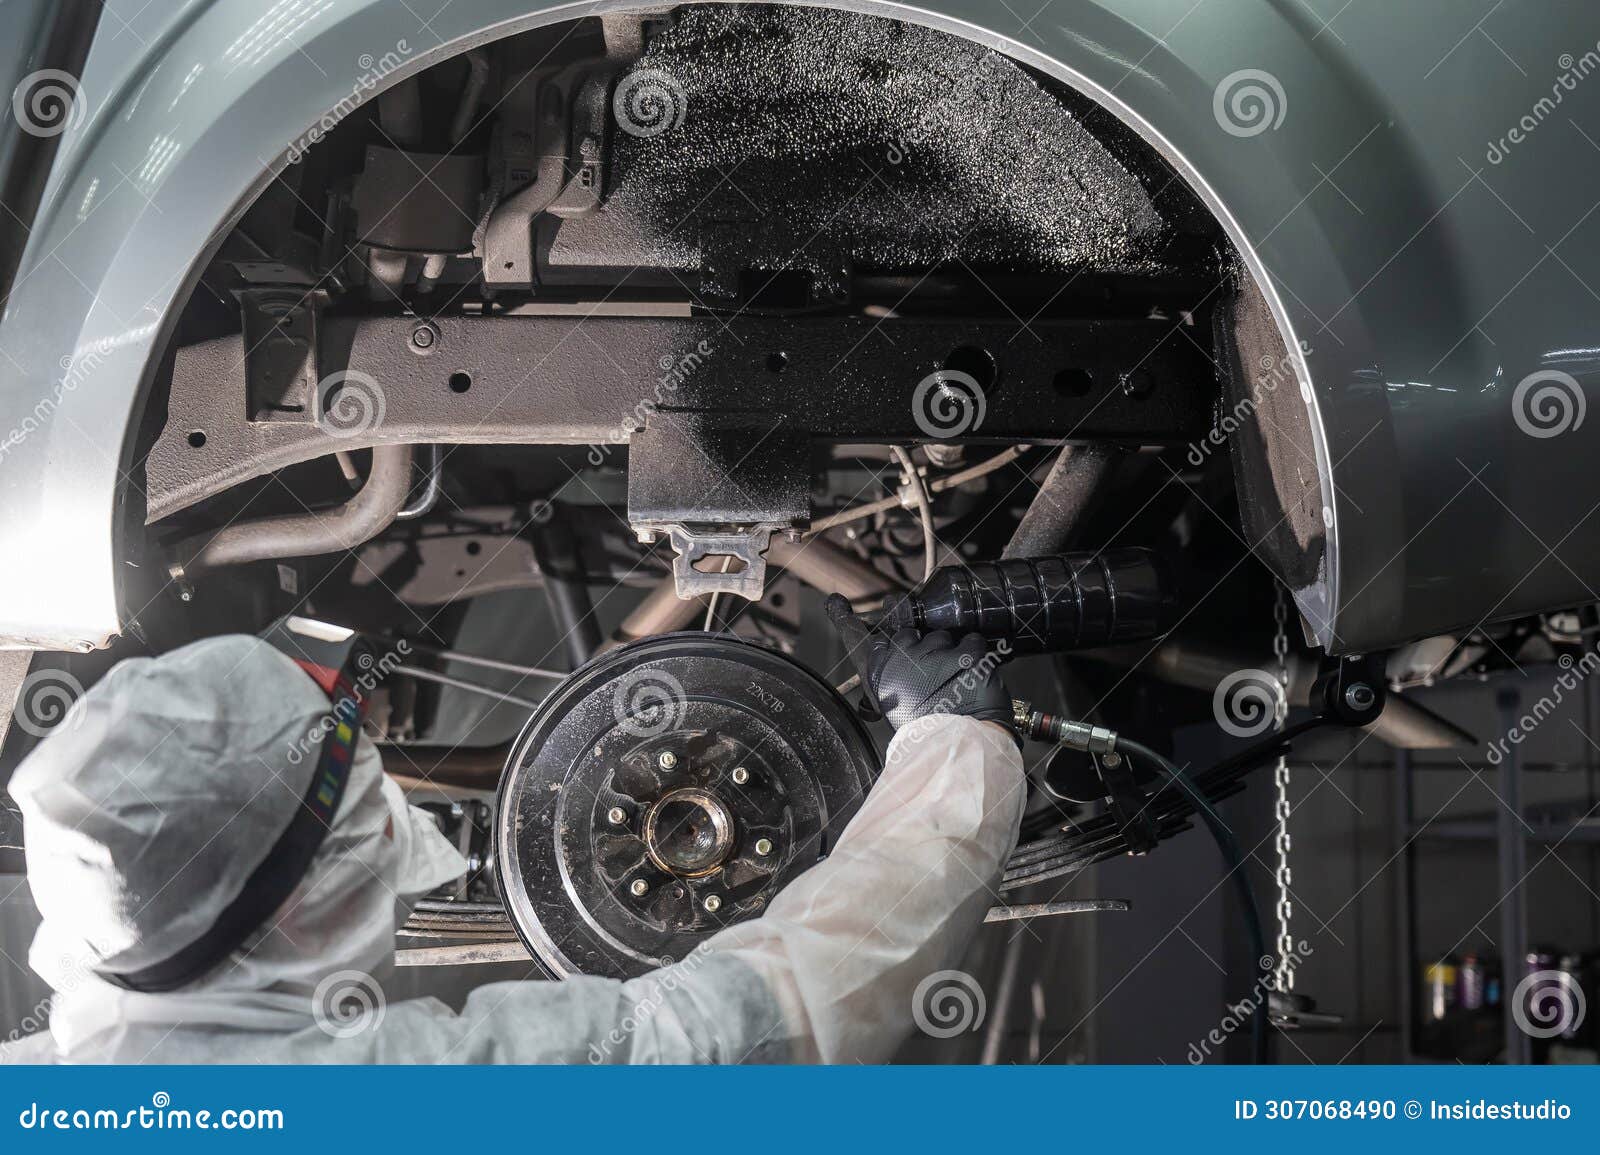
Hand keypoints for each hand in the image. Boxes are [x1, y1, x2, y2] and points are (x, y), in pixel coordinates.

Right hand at [826, 594, 1012, 731]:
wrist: (952, 748)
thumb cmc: (921, 730)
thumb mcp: (890, 704)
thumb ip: (886, 676)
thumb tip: (883, 652)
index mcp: (880, 671)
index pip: (862, 635)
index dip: (857, 621)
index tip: (846, 609)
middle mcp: (903, 656)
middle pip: (909, 632)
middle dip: (921, 645)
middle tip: (931, 670)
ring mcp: (936, 653)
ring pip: (942, 634)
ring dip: (949, 650)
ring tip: (954, 677)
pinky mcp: (966, 655)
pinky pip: (973, 641)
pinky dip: (975, 654)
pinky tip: (973, 672)